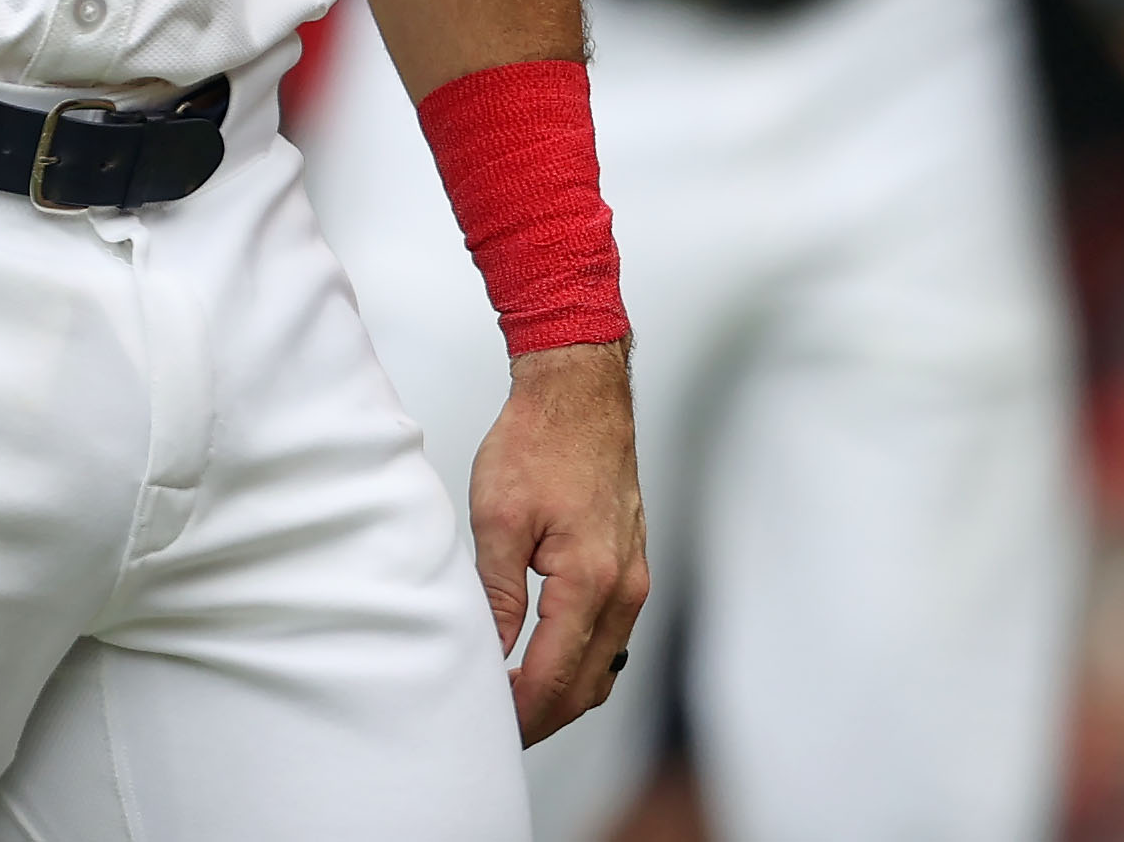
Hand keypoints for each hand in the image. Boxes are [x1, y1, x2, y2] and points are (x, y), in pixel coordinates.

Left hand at [467, 339, 648, 745]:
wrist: (579, 393)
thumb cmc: (538, 441)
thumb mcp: (497, 517)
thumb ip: (498, 594)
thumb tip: (493, 652)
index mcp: (590, 580)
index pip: (555, 677)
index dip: (520, 713)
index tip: (489, 729)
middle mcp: (624, 587)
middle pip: (587, 685)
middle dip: (543, 718)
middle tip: (496, 730)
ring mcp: (634, 578)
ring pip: (603, 665)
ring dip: (563, 694)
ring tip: (514, 703)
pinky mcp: (631, 566)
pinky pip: (611, 635)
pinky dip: (580, 662)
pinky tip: (544, 660)